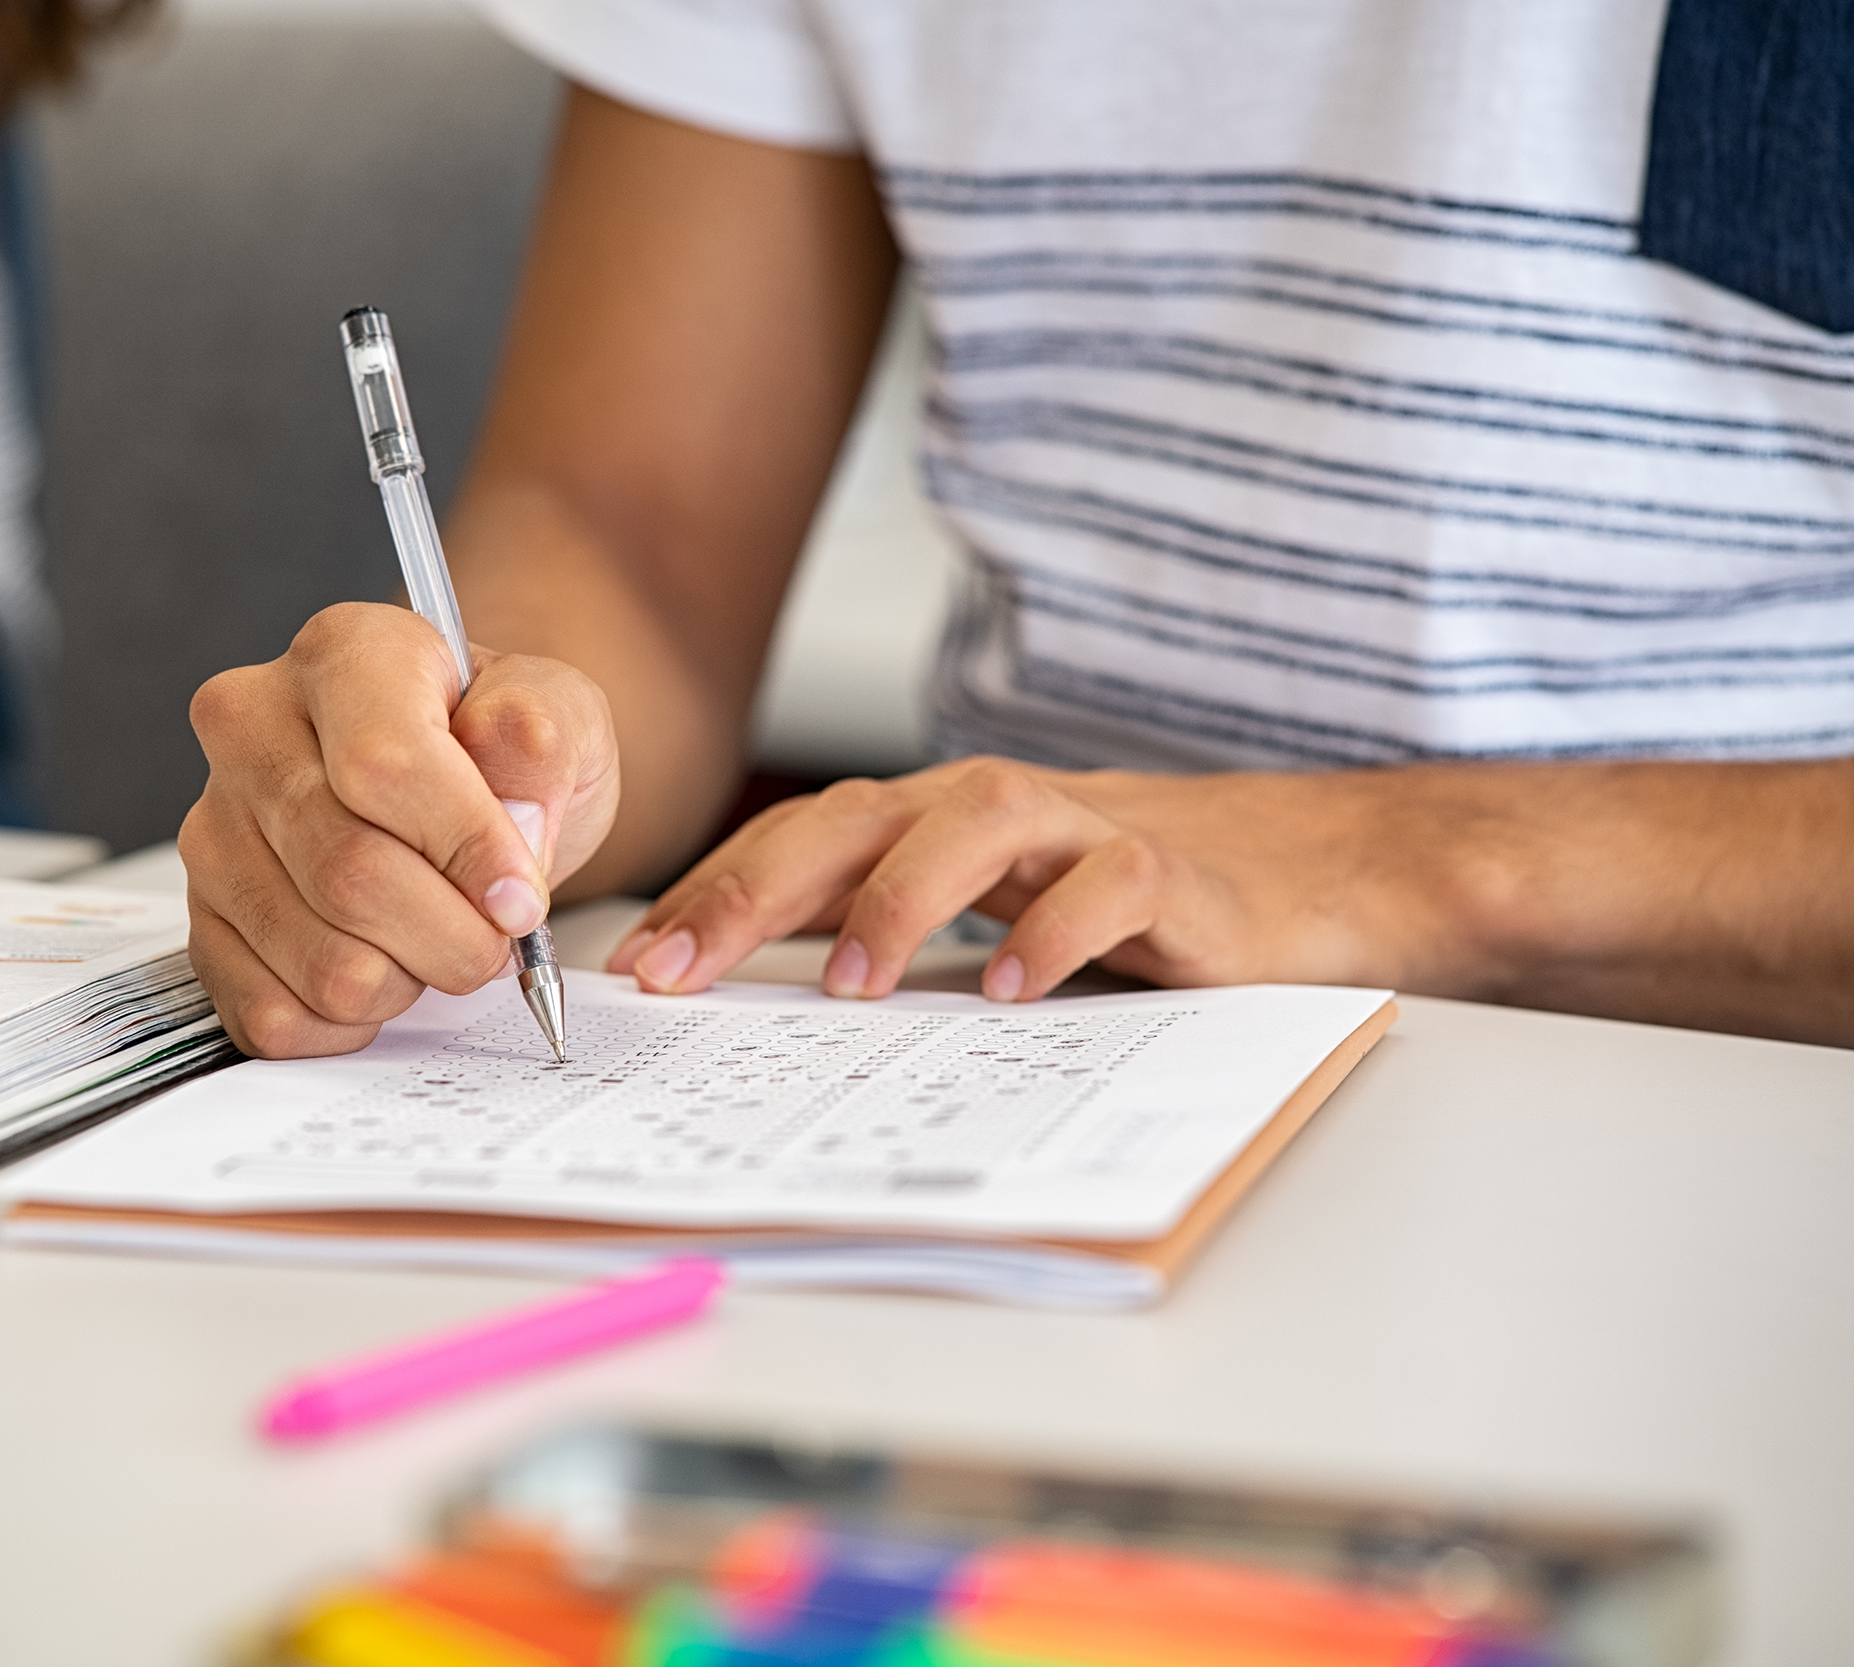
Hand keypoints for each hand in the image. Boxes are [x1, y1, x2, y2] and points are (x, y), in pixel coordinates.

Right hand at [181, 603, 619, 1057]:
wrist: (457, 796)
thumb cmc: (500, 754)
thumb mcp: (559, 718)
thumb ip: (543, 746)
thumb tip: (512, 819)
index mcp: (343, 653)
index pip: (383, 764)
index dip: (465, 849)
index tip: (521, 900)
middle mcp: (252, 730)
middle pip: (349, 873)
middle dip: (453, 935)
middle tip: (496, 936)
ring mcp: (214, 830)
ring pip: (320, 960)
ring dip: (409, 980)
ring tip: (434, 940)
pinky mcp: (203, 920)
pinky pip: (275, 1014)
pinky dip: (352, 1022)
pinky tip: (384, 969)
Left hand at [606, 756, 1456, 1002]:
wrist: (1315, 869)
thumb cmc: (1130, 905)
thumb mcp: (992, 921)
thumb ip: (895, 942)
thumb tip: (756, 1014)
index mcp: (937, 822)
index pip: (802, 840)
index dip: (713, 893)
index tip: (635, 968)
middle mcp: (995, 810)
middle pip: (856, 818)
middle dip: (756, 890)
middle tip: (682, 970)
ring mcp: (1086, 829)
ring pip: (975, 826)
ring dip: (899, 899)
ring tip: (847, 986)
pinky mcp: (1176, 874)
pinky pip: (1108, 885)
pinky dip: (1055, 932)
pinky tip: (1011, 990)